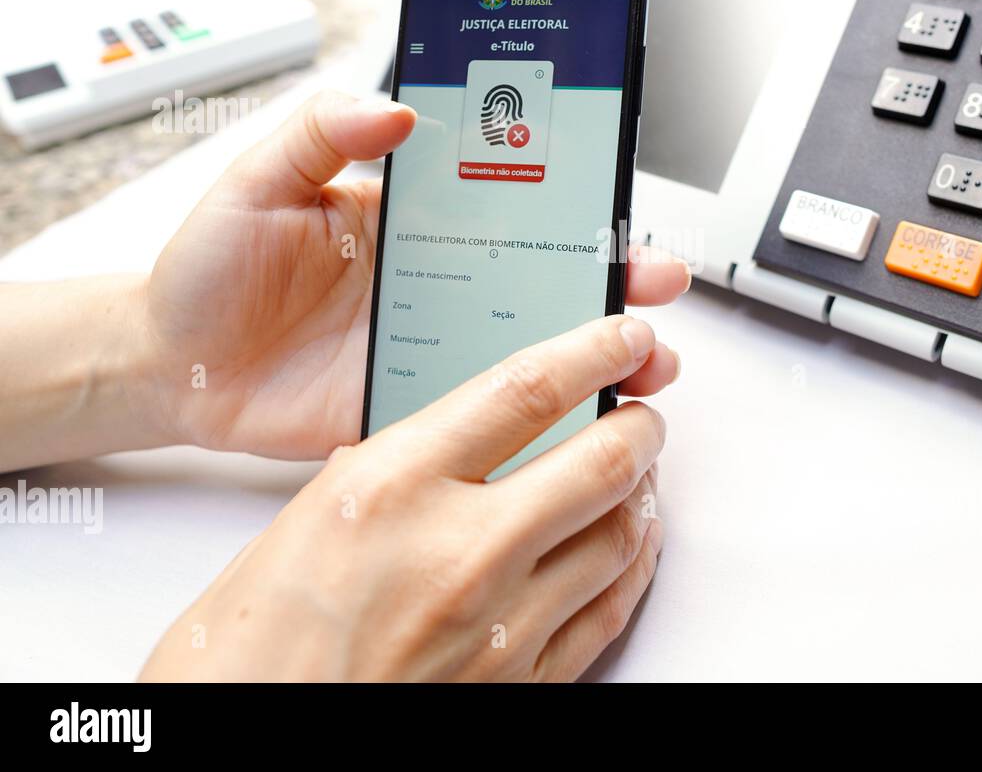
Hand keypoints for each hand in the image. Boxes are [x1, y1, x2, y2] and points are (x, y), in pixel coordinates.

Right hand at [141, 313, 673, 680]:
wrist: (256, 732)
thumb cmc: (251, 647)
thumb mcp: (306, 518)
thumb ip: (392, 470)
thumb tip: (455, 442)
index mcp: (394, 488)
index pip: (526, 391)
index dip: (593, 351)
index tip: (622, 337)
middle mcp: (460, 551)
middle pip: (600, 462)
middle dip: (640, 427)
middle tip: (643, 413)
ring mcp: (500, 623)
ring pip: (622, 536)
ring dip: (643, 494)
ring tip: (638, 474)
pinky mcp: (520, 681)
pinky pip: (611, 609)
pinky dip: (633, 566)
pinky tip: (630, 546)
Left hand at [142, 90, 687, 456]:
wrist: (171, 366)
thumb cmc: (210, 268)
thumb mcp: (257, 182)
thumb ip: (319, 134)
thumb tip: (393, 104)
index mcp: (414, 221)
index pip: (511, 200)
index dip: (569, 198)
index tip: (614, 197)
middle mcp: (439, 284)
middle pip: (545, 276)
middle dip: (613, 278)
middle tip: (655, 279)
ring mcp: (433, 348)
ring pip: (535, 349)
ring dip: (597, 352)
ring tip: (643, 359)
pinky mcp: (415, 407)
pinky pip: (489, 416)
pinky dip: (542, 421)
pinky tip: (580, 421)